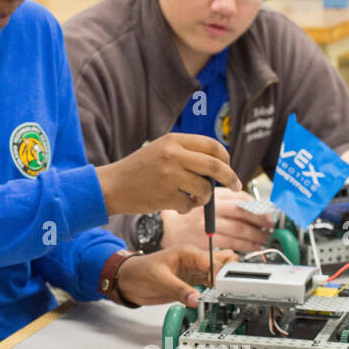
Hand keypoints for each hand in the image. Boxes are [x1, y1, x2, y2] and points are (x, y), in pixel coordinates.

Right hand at [97, 134, 240, 214]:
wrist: (112, 186)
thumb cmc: (138, 170)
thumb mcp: (161, 150)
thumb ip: (187, 153)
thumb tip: (220, 166)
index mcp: (173, 140)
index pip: (213, 146)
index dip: (226, 159)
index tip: (230, 169)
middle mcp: (173, 155)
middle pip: (216, 166)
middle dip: (231, 179)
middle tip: (236, 186)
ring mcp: (169, 176)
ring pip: (205, 189)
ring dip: (204, 198)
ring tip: (193, 199)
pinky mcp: (166, 196)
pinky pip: (189, 205)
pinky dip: (187, 208)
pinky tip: (176, 205)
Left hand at [115, 246, 235, 309]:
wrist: (127, 281)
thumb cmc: (139, 273)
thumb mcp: (159, 280)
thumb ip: (179, 290)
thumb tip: (197, 300)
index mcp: (188, 253)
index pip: (214, 261)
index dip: (220, 275)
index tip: (221, 290)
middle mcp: (194, 261)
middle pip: (222, 262)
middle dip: (228, 276)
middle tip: (226, 292)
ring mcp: (194, 272)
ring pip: (219, 274)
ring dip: (223, 285)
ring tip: (222, 298)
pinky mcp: (192, 283)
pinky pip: (210, 285)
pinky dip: (215, 291)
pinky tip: (215, 300)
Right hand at [161, 187, 272, 253]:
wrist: (164, 228)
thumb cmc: (186, 213)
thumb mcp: (204, 196)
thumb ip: (225, 198)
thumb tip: (251, 203)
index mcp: (210, 196)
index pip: (238, 198)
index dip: (256, 206)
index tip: (266, 211)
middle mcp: (208, 209)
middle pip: (240, 213)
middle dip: (259, 220)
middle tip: (270, 224)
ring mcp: (206, 226)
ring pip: (237, 229)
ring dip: (255, 235)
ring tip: (264, 238)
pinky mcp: (204, 241)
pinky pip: (229, 243)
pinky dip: (244, 246)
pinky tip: (251, 247)